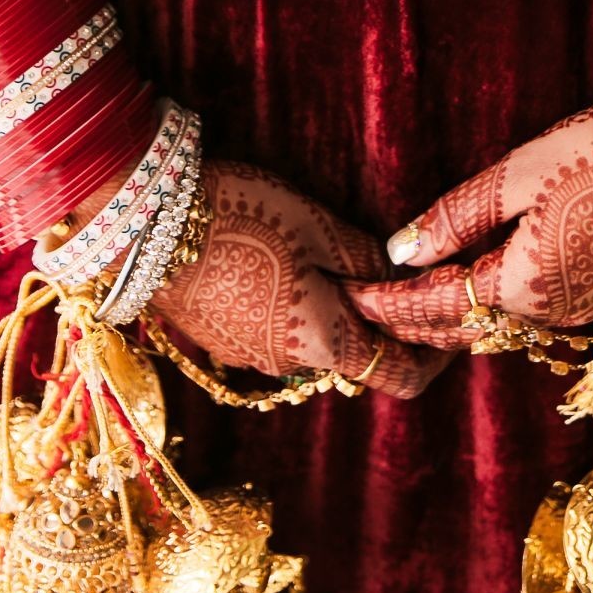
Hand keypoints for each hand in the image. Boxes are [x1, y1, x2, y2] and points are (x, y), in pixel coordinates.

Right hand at [150, 163, 443, 397]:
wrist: (140, 220)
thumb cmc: (239, 214)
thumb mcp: (317, 224)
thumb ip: (365, 259)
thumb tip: (402, 279)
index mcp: (323, 342)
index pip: (400, 377)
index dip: (436, 357)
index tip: (452, 322)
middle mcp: (286, 363)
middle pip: (354, 354)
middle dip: (379, 319)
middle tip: (396, 268)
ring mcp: (245, 355)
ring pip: (310, 339)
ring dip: (330, 307)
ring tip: (331, 249)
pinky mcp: (214, 337)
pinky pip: (270, 328)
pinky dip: (289, 303)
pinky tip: (279, 255)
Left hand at [349, 112, 592, 351]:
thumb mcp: (514, 175)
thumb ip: (454, 218)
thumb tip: (399, 251)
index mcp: (524, 286)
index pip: (437, 305)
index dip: (389, 303)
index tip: (349, 296)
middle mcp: (551, 313)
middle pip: (464, 328)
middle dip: (411, 322)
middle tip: (363, 309)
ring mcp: (580, 309)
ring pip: (496, 325)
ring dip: (449, 318)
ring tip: (402, 304)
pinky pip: (527, 314)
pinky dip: (489, 308)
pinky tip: (467, 289)